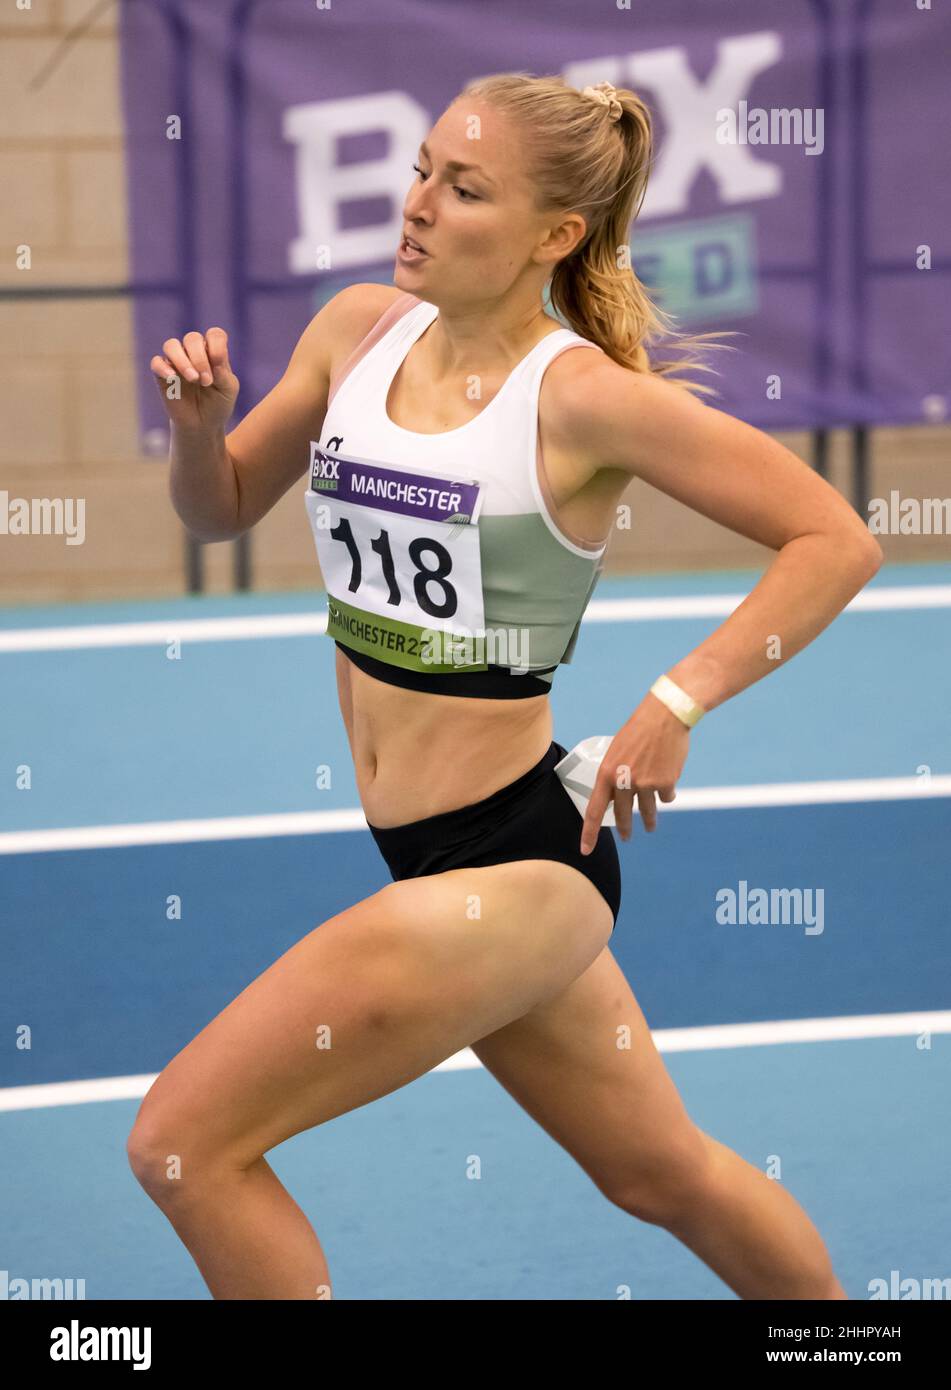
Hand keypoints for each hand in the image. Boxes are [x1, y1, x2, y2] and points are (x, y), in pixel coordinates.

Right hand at [150, 327, 239, 433]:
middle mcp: (193, 353)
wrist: (203, 426)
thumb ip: (224, 374)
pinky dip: (163, 367)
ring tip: (193, 379)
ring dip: (182, 360)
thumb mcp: (228, 390)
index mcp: (212, 352)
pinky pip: (156, 362)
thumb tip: (214, 359)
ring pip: (171, 345)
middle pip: (192, 338)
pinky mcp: (162, 375)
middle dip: (200, 358)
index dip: (216, 345)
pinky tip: (173, 378)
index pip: (214, 335)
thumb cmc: (218, 404)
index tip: (219, 365)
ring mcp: (176, 362)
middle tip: (206, 381)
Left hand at [579, 691, 690, 852]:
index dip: (589, 833)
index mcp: (606, 772)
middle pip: (622, 815)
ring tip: (650, 827)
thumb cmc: (640, 730)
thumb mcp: (618, 751)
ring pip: (647, 810)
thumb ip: (616, 774)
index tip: (585, 850)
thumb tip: (618, 797)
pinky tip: (668, 777)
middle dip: (625, 829)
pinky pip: (666, 796)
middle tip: (626, 838)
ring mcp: (646, 784)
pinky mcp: (666, 783)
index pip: (594, 810)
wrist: (665, 716)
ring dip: (649, 821)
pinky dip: (667, 791)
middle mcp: (624, 781)